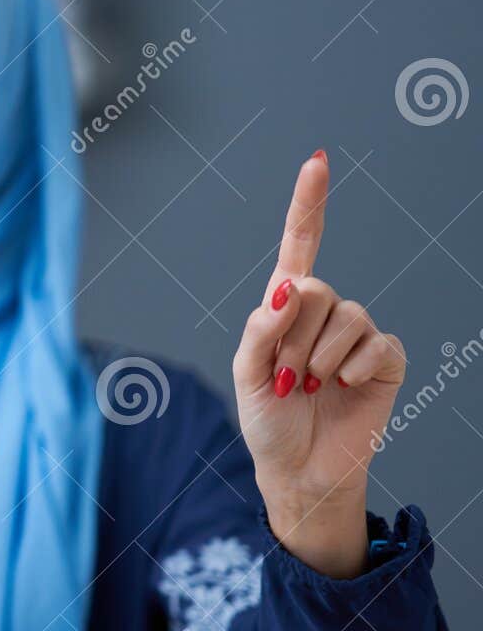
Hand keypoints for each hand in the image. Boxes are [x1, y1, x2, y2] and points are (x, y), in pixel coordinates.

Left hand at [232, 151, 406, 577]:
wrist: (299, 469)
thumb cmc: (267, 421)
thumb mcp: (246, 374)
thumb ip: (259, 329)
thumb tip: (287, 288)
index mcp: (285, 308)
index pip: (300, 246)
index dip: (309, 204)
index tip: (318, 161)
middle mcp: (324, 313)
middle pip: (315, 288)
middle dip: (293, 336)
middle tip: (285, 376)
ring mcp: (356, 335)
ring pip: (344, 315)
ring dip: (318, 357)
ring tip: (308, 387)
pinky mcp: (384, 360)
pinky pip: (375, 344)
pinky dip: (351, 369)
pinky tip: (341, 389)